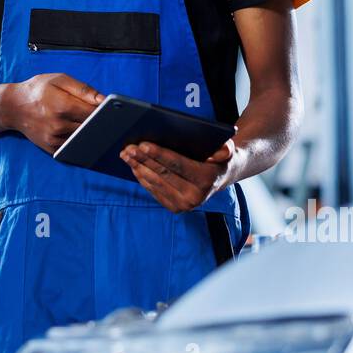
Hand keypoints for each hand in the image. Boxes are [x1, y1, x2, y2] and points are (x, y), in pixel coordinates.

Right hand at [0, 73, 104, 152]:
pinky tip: (86, 134)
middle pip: (91, 128)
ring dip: (92, 133)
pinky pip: (73, 147)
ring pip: (83, 139)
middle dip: (102, 123)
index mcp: (62, 105)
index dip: (107, 112)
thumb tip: (104, 100)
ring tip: (100, 126)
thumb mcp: (59, 79)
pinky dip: (81, 141)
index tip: (116, 111)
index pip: (94, 113)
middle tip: (111, 119)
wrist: (13, 107)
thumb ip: (83, 89)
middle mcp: (59, 125)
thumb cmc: (38, 89)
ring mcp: (54, 139)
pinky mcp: (51, 148)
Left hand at [120, 139, 234, 212]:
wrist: (220, 177)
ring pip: (154, 182)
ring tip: (126, 154)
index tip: (142, 144)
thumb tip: (221, 151)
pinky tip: (134, 165)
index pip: (177, 165)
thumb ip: (225, 149)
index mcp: (206, 180)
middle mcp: (195, 197)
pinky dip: (142, 177)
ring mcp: (184, 205)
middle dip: (143, 160)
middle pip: (162, 174)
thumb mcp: (226, 150)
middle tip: (128, 148)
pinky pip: (153, 190)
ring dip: (138, 167)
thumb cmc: (219, 158)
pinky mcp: (174, 208)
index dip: (159, 154)